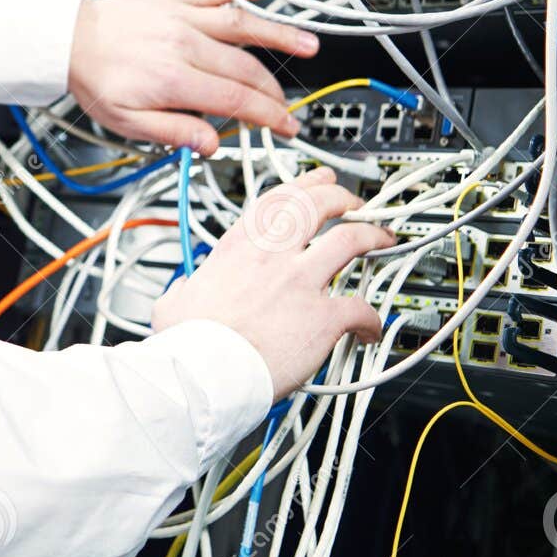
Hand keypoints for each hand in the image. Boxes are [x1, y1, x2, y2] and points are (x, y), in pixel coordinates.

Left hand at [67, 0, 318, 154]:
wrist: (67, 39)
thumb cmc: (95, 80)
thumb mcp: (126, 123)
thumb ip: (173, 132)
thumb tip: (210, 145)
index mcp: (173, 80)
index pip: (236, 101)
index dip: (268, 117)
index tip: (286, 127)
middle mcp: (184, 45)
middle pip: (246, 69)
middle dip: (275, 91)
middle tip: (291, 107)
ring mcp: (183, 17)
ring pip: (242, 24)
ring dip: (280, 35)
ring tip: (311, 45)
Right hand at [152, 167, 392, 396]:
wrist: (206, 373)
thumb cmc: (187, 344)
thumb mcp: (173, 301)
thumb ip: (186, 286)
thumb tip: (186, 287)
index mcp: (237, 248)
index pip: (278, 198)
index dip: (305, 184)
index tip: (318, 183)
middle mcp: (272, 256)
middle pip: (318, 205)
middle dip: (343, 197)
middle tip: (354, 203)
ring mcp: (300, 282)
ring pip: (351, 240)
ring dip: (373, 236)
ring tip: (383, 239)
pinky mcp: (322, 316)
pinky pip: (361, 306)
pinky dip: (372, 317)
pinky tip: (370, 327)